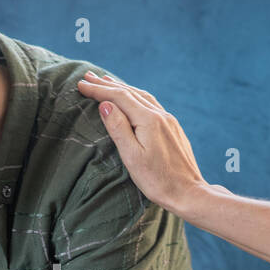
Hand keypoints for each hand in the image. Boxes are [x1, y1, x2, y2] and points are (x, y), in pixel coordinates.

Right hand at [75, 71, 211, 214]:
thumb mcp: (132, 157)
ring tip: (107, 82)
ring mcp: (169, 120)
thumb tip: (105, 105)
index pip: (119, 97)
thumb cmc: (157, 180)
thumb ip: (118, 128)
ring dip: (122, 88)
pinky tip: (132, 99)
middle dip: (107, 84)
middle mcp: (160, 115)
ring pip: (142, 96)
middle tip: (88, 77)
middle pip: (130, 93)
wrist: (189, 192)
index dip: (98, 90)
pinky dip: (136, 97)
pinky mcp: (173, 128)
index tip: (81, 84)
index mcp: (148, 120)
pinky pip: (151, 104)